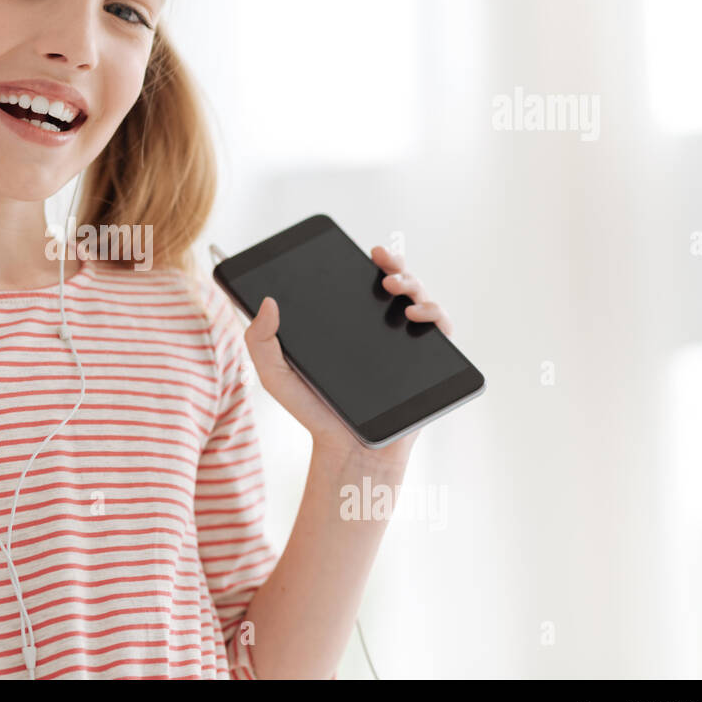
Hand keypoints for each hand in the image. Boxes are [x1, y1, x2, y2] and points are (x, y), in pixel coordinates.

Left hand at [241, 245, 454, 466]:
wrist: (347, 451)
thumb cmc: (313, 412)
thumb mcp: (275, 376)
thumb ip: (260, 340)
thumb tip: (267, 301)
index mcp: (348, 323)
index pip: (363, 282)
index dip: (371, 261)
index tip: (368, 250)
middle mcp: (380, 328)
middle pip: (396, 284)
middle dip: (395, 264)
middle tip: (381, 265)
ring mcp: (406, 344)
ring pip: (420, 300)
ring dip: (413, 283)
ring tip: (393, 286)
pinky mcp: (428, 364)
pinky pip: (441, 331)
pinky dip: (435, 315)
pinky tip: (415, 315)